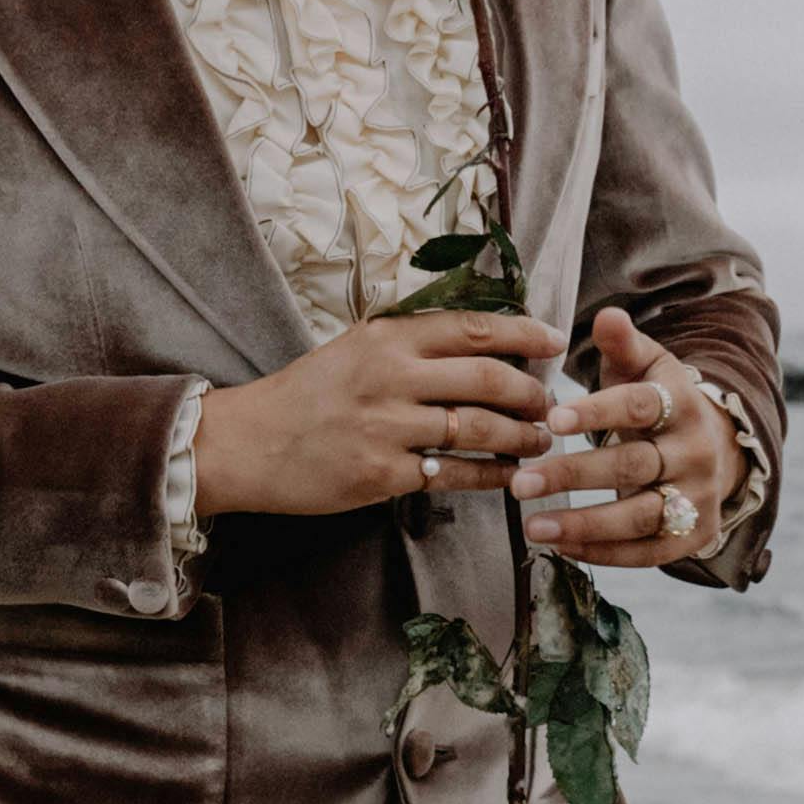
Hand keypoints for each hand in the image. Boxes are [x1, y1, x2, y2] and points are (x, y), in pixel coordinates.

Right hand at [192, 307, 561, 522]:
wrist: (248, 443)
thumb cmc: (305, 394)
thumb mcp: (355, 348)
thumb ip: (410, 344)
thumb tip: (480, 345)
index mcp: (387, 337)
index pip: (472, 327)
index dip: (524, 333)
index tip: (555, 341)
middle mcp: (390, 375)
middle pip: (487, 377)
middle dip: (531, 392)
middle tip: (550, 404)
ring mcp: (386, 426)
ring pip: (478, 427)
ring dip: (521, 436)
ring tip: (541, 441)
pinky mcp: (381, 473)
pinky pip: (454, 473)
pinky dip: (491, 475)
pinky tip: (511, 476)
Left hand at [511, 300, 740, 568]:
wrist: (719, 450)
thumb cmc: (660, 403)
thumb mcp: (647, 368)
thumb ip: (622, 344)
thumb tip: (607, 314)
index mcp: (682, 403)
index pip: (641, 406)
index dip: (598, 413)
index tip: (551, 420)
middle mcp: (695, 452)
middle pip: (632, 466)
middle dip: (573, 474)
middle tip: (519, 482)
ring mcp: (696, 497)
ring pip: (639, 516)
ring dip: (584, 525)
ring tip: (533, 527)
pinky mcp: (692, 536)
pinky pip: (646, 552)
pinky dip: (603, 553)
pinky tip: (560, 546)